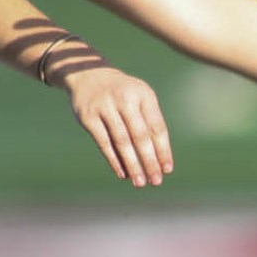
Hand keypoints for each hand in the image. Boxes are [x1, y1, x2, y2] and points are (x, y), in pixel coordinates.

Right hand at [59, 65, 173, 186]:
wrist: (88, 74)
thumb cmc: (122, 94)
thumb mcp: (139, 99)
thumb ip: (150, 122)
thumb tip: (159, 158)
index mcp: (143, 94)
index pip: (157, 127)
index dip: (163, 150)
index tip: (167, 170)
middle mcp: (125, 98)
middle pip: (140, 136)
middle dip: (150, 161)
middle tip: (156, 182)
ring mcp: (105, 106)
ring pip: (122, 141)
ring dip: (133, 164)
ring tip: (140, 182)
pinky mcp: (88, 116)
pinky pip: (104, 142)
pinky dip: (114, 160)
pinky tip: (123, 173)